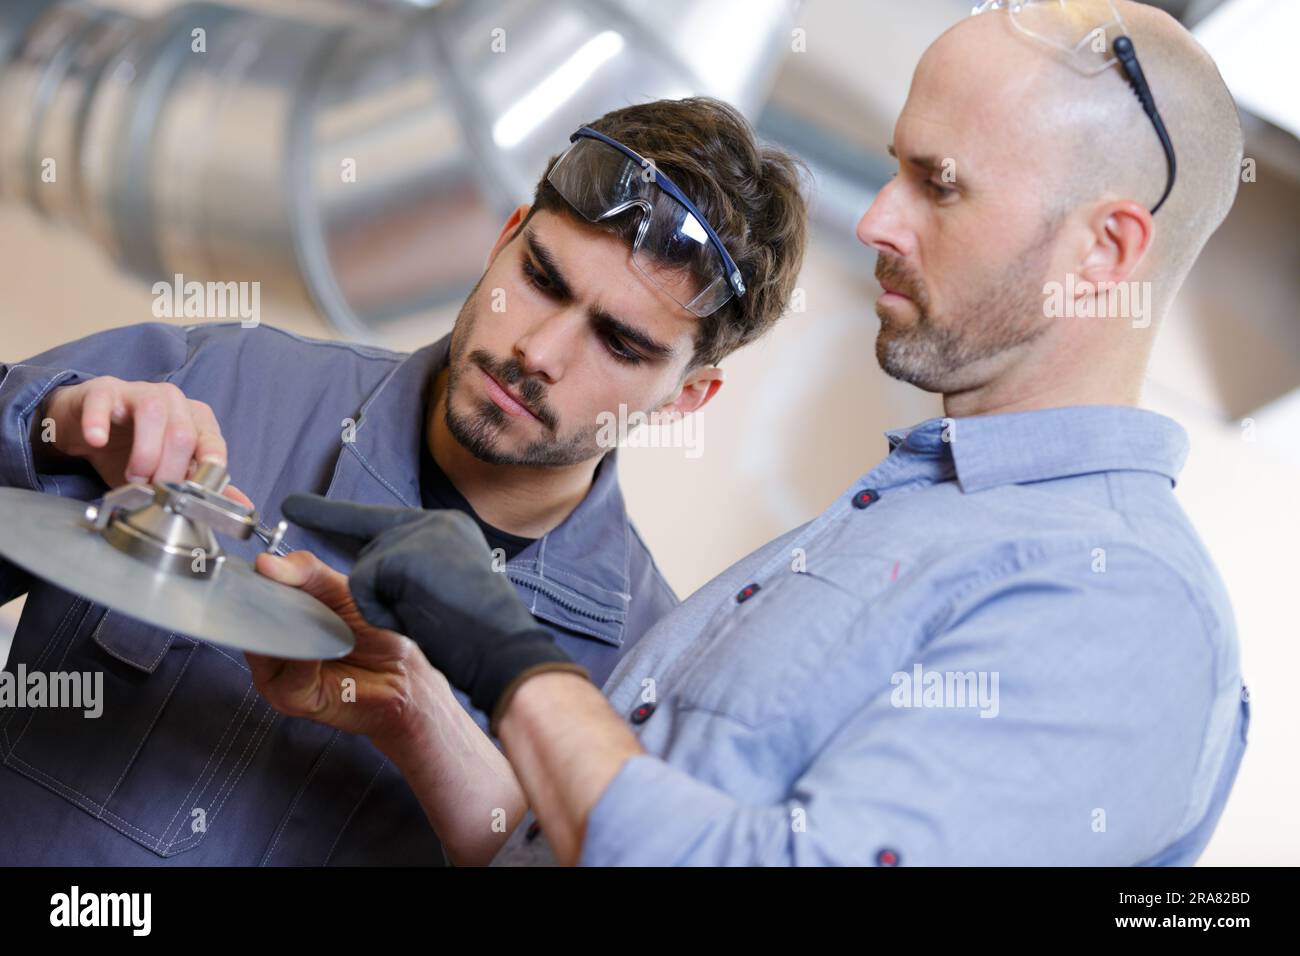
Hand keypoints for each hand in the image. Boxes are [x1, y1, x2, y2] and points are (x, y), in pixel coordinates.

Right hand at [37, 377, 234, 490]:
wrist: (84, 427)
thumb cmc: (129, 448)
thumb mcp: (167, 470)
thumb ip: (201, 483)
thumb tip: (241, 503)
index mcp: (196, 419)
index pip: (213, 443)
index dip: (203, 471)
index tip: (193, 491)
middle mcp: (173, 400)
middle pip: (183, 433)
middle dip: (169, 470)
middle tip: (151, 489)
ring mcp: (138, 391)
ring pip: (153, 413)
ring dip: (144, 452)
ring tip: (133, 475)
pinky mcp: (103, 391)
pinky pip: (104, 401)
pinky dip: (100, 422)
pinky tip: (97, 440)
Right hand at [249, 549, 443, 749]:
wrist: (401, 673)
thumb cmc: (370, 630)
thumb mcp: (338, 589)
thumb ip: (305, 571)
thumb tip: (264, 562)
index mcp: (274, 617)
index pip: (248, 598)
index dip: (252, 583)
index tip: (259, 567)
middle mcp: (268, 648)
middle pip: (250, 625)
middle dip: (264, 608)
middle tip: (279, 591)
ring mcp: (276, 676)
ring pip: (265, 652)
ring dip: (286, 635)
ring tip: (309, 620)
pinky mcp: (290, 699)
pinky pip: (288, 678)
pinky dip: (302, 662)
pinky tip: (318, 650)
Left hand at [280, 494, 587, 730]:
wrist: (503, 653)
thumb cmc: (473, 637)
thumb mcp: (429, 596)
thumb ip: (392, 577)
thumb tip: (320, 568)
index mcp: (448, 530)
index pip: (379, 520)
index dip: (332, 516)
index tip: (292, 505)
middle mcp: (436, 522)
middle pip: (369, 554)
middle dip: (374, 593)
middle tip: (418, 612)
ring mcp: (423, 533)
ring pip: (365, 572)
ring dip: (385, 606)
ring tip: (428, 617)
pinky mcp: (407, 552)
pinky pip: (365, 585)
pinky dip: (383, 611)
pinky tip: (419, 616)